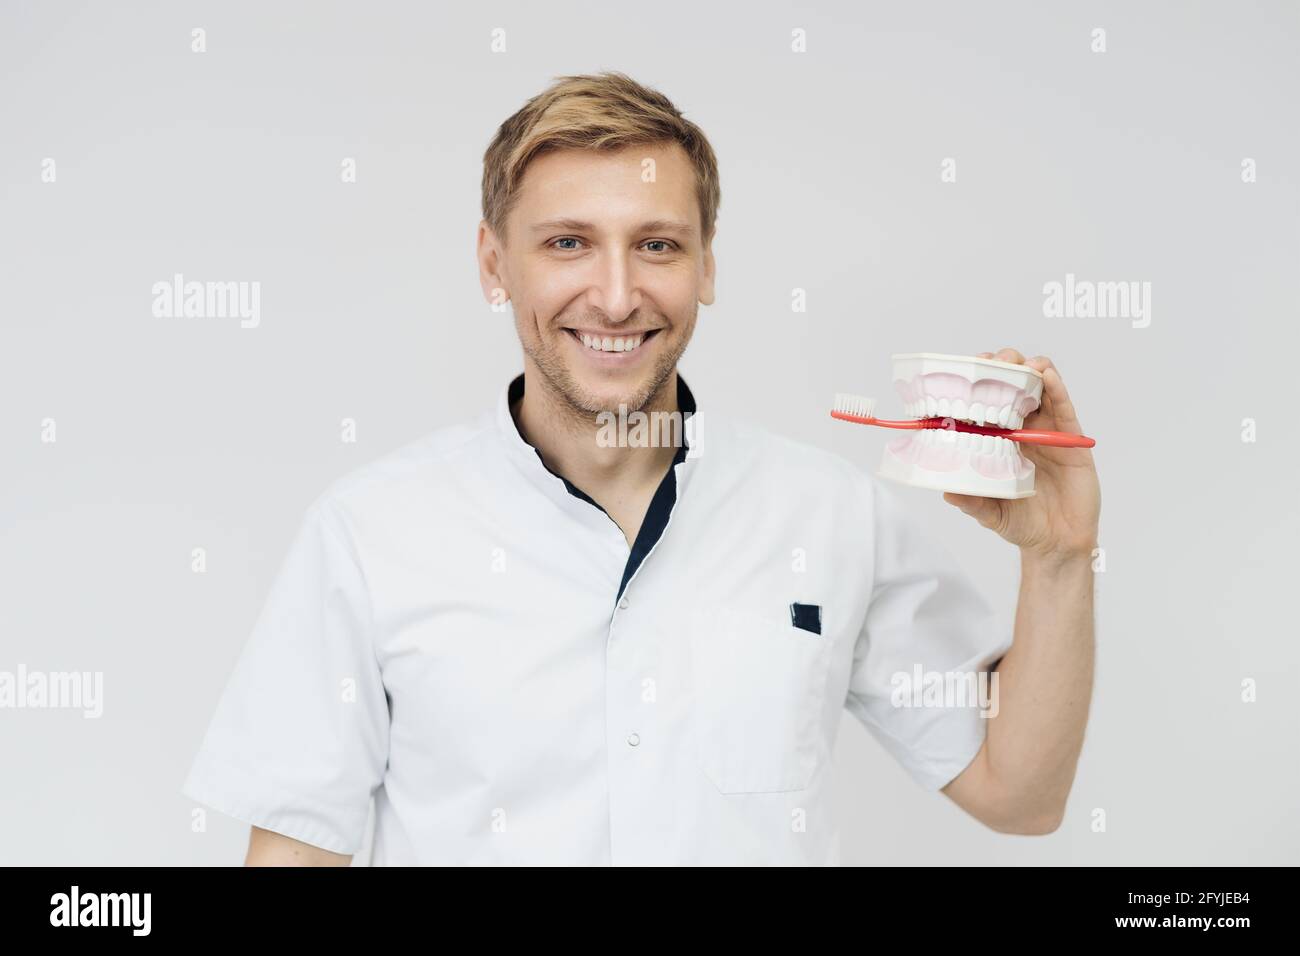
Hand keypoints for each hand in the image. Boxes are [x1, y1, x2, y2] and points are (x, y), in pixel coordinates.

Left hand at [942, 348, 1100, 560]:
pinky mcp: (1071, 440)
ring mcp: (1048, 432)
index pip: (987, 403)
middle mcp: (1023, 431)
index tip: (964, 369)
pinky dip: (1057, 389)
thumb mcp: (989, 512)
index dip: (977, 384)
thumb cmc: (1021, 523)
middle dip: (1002, 368)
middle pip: (1013, 387)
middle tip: (991, 362)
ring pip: (1041, 390)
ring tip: (1019, 362)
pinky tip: (1047, 375)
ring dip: (1030, 369)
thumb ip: (971, 502)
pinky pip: (1065, 408)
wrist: (1057, 543)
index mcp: (999, 441)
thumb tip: (946, 490)